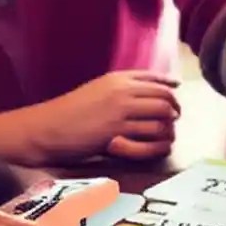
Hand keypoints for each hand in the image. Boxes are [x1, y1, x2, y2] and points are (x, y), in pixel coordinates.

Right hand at [37, 71, 179, 163]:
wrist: (48, 128)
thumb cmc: (71, 112)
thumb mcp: (97, 90)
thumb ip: (121, 88)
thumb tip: (147, 89)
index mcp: (117, 79)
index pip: (155, 78)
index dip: (170, 86)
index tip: (176, 92)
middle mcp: (122, 92)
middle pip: (165, 97)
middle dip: (174, 109)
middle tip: (174, 118)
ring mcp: (120, 112)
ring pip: (162, 117)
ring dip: (169, 128)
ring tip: (167, 134)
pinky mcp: (117, 133)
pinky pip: (151, 138)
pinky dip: (159, 144)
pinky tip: (157, 146)